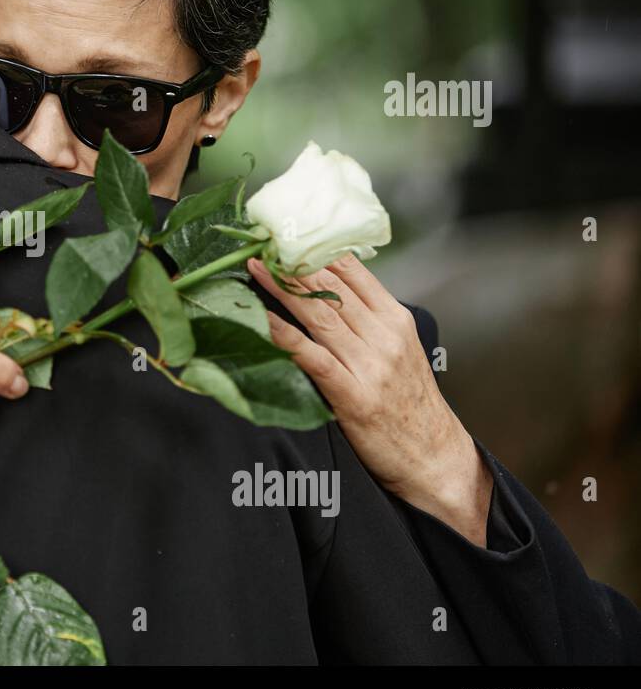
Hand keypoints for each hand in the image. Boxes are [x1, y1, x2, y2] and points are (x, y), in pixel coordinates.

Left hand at [246, 254, 493, 545]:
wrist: (435, 458)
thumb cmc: (410, 405)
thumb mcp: (400, 352)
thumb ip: (368, 321)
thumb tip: (328, 290)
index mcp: (395, 319)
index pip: (353, 271)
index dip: (316, 248)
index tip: (286, 230)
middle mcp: (383, 335)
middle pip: (331, 287)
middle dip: (292, 261)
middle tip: (260, 238)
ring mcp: (368, 363)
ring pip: (319, 314)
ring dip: (281, 288)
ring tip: (254, 266)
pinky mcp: (352, 394)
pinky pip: (312, 356)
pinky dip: (284, 334)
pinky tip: (262, 319)